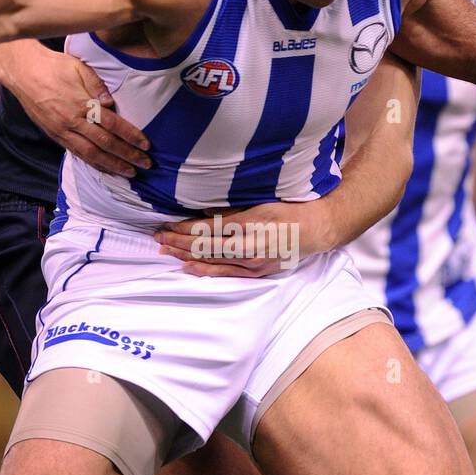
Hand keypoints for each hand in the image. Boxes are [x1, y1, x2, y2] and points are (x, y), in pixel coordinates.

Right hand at [0, 43, 150, 175]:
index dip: (131, 137)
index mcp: (81, 104)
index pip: (113, 125)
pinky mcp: (54, 135)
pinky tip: (104, 168)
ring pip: (91, 154)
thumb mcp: (79, 68)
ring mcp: (62, 131)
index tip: (146, 146)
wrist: (22, 71)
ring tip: (128, 172)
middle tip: (145, 164)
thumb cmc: (53, 66)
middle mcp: (72, 122)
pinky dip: (93, 163)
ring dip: (112, 165)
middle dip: (127, 156)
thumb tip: (111, 103)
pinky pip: (76, 153)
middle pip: (105, 144)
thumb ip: (97, 86)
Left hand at [154, 200, 332, 276]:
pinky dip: (206, 270)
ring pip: (213, 260)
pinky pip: (227, 273)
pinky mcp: (258, 272)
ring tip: (166, 252)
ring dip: (187, 256)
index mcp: (250, 222)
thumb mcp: (261, 201)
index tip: (167, 225)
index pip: (209, 227)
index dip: (185, 227)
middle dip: (179, 242)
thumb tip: (203, 210)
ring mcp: (254, 261)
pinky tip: (188, 267)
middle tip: (158, 238)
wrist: (317, 229)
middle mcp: (250, 244)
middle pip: (206, 245)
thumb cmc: (290, 208)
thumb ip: (233, 208)